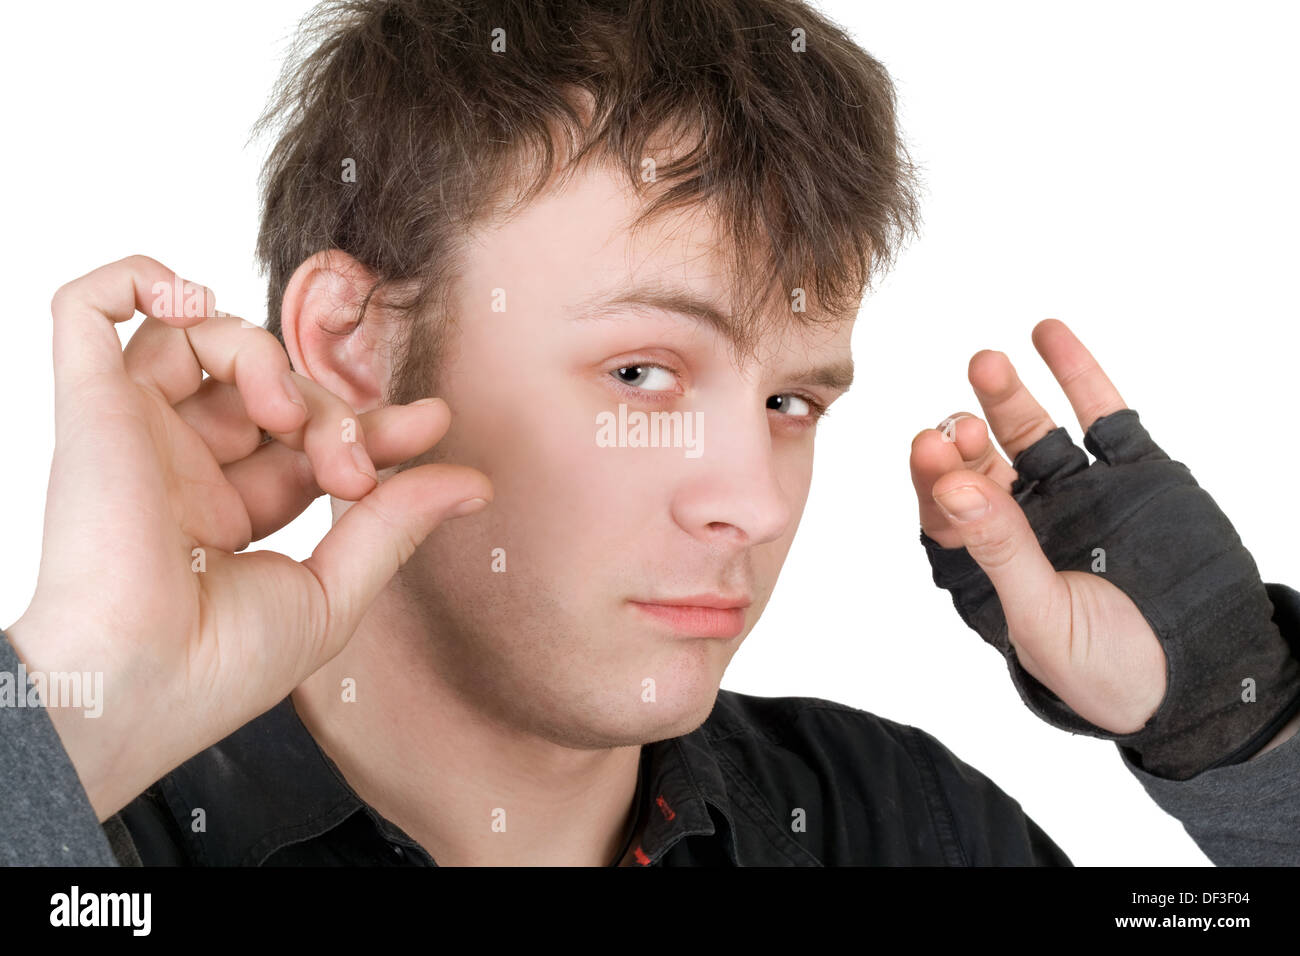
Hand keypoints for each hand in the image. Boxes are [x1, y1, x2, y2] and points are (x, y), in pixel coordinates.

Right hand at [5, 255, 492, 818]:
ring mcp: (135, 432)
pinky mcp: (89, 405)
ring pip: (201, 340)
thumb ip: (394, 525)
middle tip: (354, 462)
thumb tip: (472, 483)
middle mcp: (180, 465)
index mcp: (227, 511)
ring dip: (261, 354)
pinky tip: (191, 299)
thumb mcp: (332, 593)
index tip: (431, 420)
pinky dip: (138, 280)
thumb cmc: (219, 666)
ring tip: (283, 413)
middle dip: (331, 407)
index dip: (366, 421)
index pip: (304, 438)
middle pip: (267, 387)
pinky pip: (88, 310)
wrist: (139, 685)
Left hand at [909, 319, 1299, 779]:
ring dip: (1004, 396)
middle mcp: (1025, 516)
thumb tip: (952, 487)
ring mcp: (1076, 488)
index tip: (926, 448)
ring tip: (985, 363)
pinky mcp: (1130, 470)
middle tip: (960, 423)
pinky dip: (1075, 373)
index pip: (945, 508)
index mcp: (989, 558)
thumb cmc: (1106, 667)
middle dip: (963, 436)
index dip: (933, 477)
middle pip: (979, 461)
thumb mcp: (1044, 617)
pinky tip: (1046, 334)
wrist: (1202, 678)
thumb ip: (1001, 551)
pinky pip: (1099, 414)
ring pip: (1029, 431)